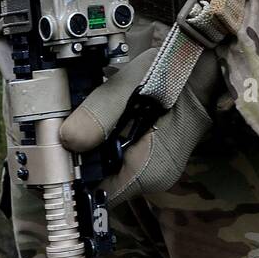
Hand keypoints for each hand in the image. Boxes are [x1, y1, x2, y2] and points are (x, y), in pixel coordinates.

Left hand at [59, 42, 220, 207]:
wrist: (208, 63)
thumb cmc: (174, 69)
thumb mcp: (131, 83)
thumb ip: (99, 113)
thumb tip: (66, 140)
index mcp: (149, 170)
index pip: (98, 194)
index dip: (71, 180)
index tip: (50, 160)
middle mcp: (152, 177)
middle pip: (100, 182)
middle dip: (77, 161)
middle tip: (57, 134)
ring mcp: (155, 168)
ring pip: (108, 170)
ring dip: (90, 151)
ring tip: (75, 124)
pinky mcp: (153, 156)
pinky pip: (120, 158)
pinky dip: (105, 144)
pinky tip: (99, 122)